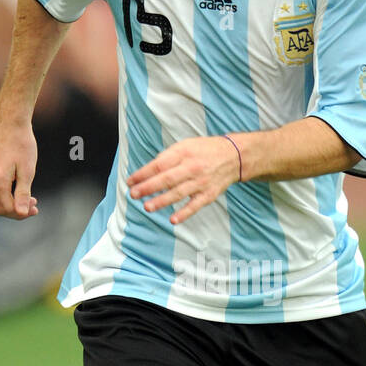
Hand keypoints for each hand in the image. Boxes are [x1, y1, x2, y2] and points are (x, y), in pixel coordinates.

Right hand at [0, 118, 38, 218]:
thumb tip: (21, 213)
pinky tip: (14, 190)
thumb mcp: (28, 170)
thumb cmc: (22, 144)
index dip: (21, 213)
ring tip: (25, 198)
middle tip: (33, 204)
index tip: (35, 207)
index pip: (7, 208)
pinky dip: (0, 196)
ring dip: (7, 204)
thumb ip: (23, 193)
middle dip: (15, 211)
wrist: (10, 123)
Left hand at [127, 135, 241, 224]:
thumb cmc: (205, 150)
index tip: (130, 181)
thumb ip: (168, 157)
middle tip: (133, 195)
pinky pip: (195, 205)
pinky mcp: (209, 194)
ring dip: (161, 201)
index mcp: (183, 153)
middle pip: (166, 179)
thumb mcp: (186, 145)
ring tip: (147, 207)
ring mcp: (201, 182)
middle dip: (148, 188)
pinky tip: (173, 220)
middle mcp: (192, 167)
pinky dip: (185, 213)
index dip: (143, 174)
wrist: (235, 156)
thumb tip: (149, 170)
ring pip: (178, 193)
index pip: (159, 165)